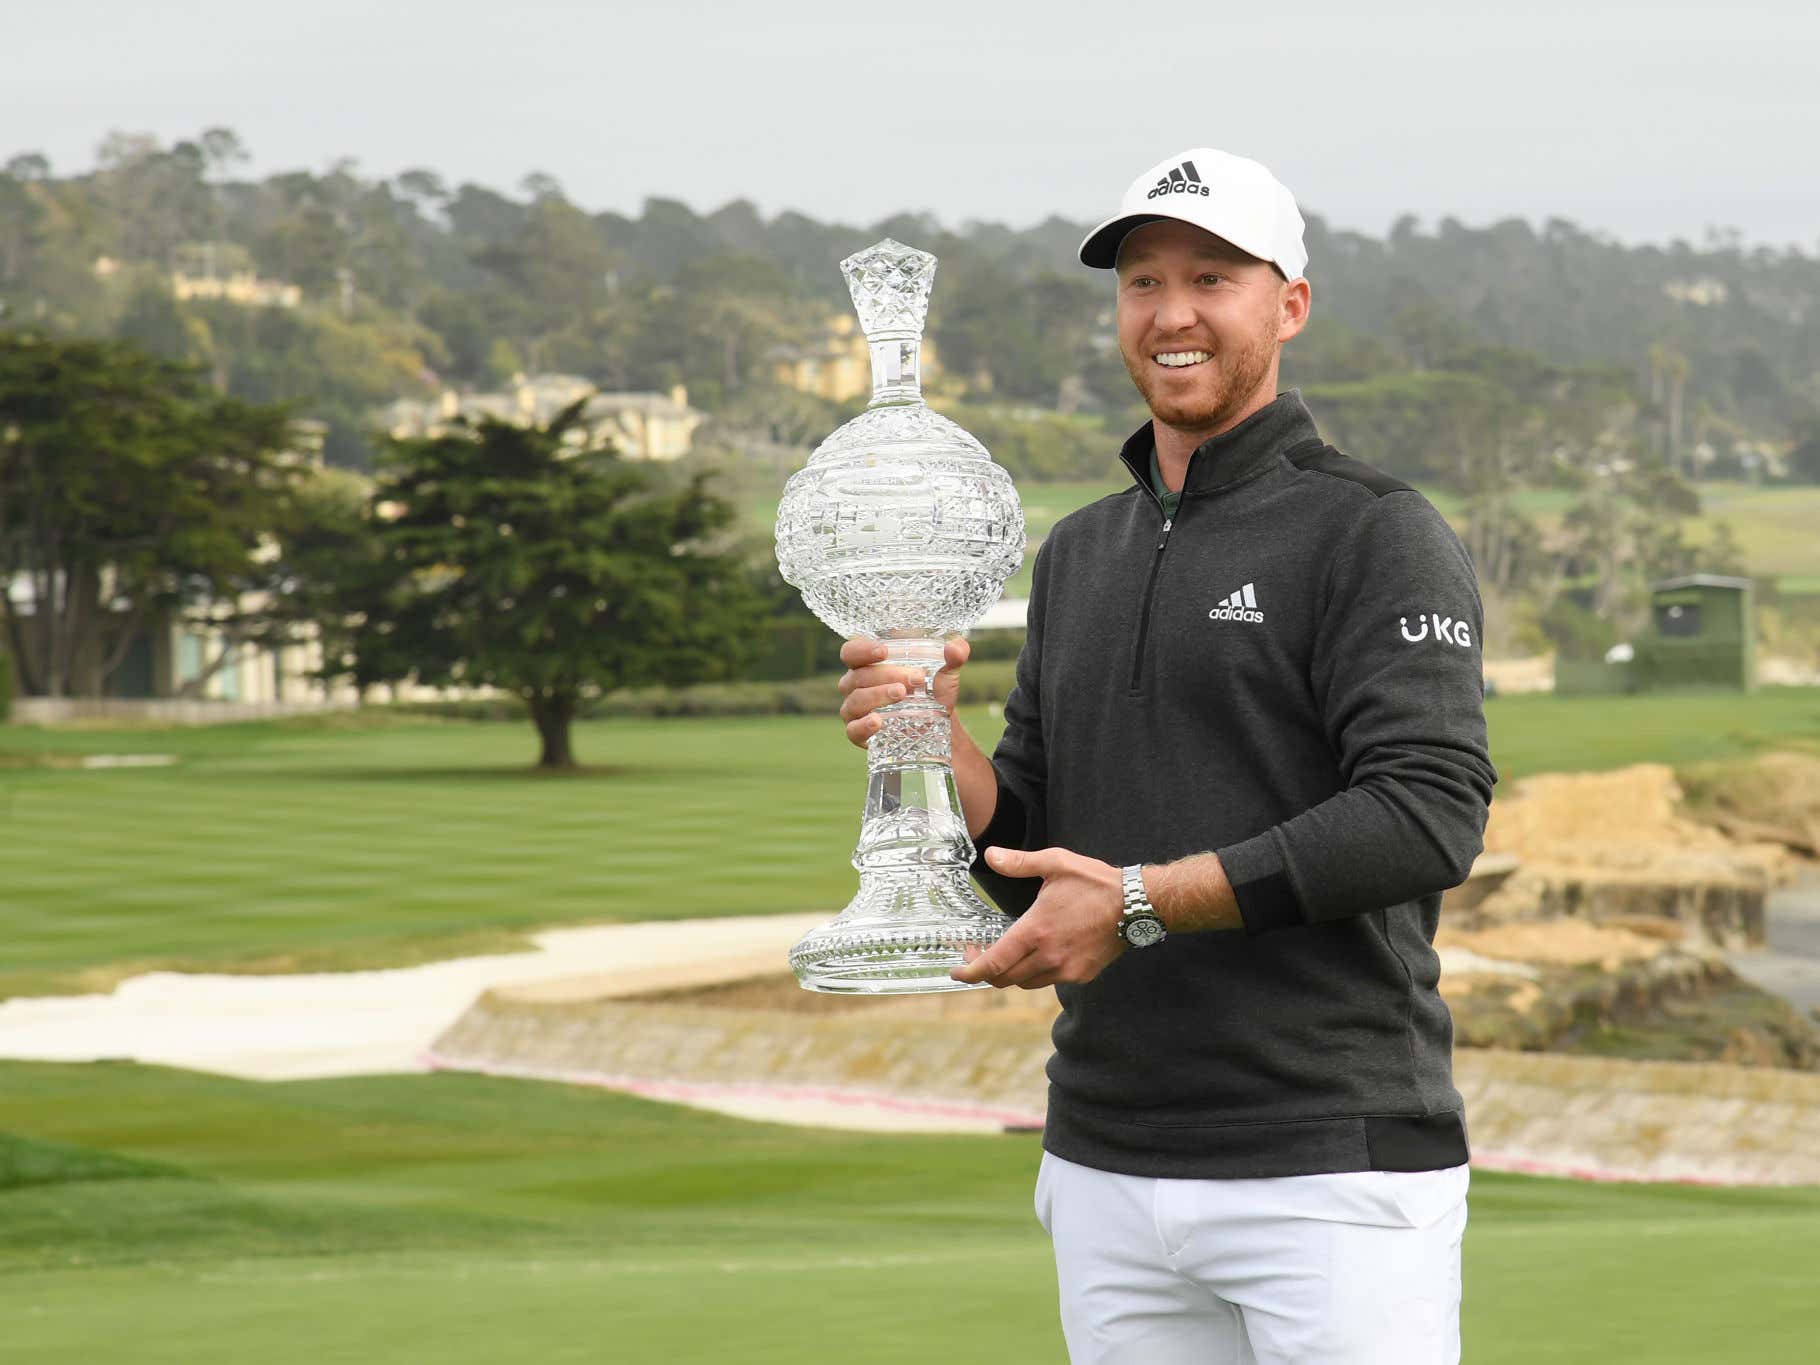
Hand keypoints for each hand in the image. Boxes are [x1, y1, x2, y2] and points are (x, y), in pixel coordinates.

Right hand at [836, 635, 968, 748]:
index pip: (851, 651)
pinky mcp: (859, 734)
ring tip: (903, 694)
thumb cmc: (932, 690)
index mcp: (867, 663)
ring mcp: (854, 710)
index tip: (884, 651)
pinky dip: (864, 725)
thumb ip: (955, 655)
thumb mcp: (946, 671)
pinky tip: (878, 722)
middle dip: (888, 674)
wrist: (937, 725)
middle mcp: (855, 684)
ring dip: (879, 695)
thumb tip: (956, 648)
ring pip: (856, 700)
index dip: (862, 649)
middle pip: (859, 676)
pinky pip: (852, 730)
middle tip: (917, 678)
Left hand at [952, 847, 1125, 989]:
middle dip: (986, 971)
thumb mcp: (1055, 864)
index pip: (993, 963)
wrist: (1137, 906)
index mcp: (1036, 931)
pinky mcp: (1081, 975)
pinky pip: (1048, 980)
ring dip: (1011, 973)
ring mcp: (1066, 970)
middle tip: (978, 954)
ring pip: (1025, 983)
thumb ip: (1019, 863)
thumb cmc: (1095, 882)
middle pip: (1004, 979)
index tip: (956, 971)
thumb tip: (991, 856)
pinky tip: (1037, 954)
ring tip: (1006, 954)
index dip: (970, 972)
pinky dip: (1035, 972)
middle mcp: (1048, 956)